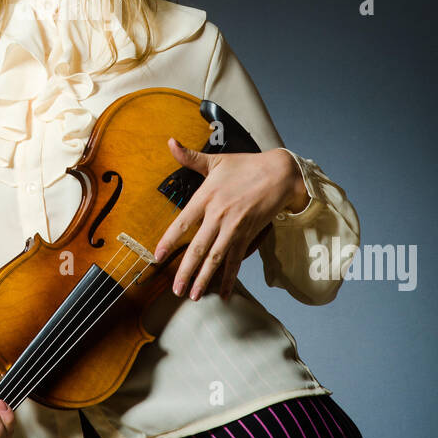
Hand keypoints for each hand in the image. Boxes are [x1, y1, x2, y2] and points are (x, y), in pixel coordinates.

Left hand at [152, 142, 303, 302]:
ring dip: (203, 279)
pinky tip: (222, 293)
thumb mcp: (216, 160)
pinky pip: (235, 260)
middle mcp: (218, 215)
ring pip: (215, 258)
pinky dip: (229, 278)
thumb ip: (190, 157)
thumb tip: (169, 142)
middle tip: (174, 289)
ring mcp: (234, 228)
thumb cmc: (245, 166)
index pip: (182, 223)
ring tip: (192, 295)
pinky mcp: (248, 235)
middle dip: (185, 271)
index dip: (169, 241)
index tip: (157, 256)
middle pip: (197, 248)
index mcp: (206, 197)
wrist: (279, 174)